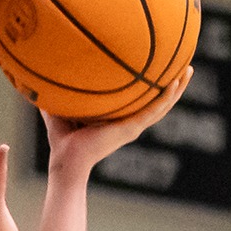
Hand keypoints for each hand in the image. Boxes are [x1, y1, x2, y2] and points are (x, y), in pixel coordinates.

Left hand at [44, 66, 193, 175]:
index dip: (152, 88)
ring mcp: (132, 127)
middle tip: (185, 67)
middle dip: (172, 85)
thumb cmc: (62, 142)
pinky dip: (165, 97)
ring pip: (162, 105)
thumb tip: (42, 75)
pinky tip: (174, 81)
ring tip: (188, 70)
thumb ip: (58, 94)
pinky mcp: (130, 129)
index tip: (160, 71)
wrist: (66, 163)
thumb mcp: (62, 111)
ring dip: (177, 88)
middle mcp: (130, 124)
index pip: (140, 103)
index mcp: (119, 121)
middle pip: (158, 102)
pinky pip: (153, 111)